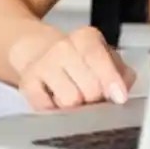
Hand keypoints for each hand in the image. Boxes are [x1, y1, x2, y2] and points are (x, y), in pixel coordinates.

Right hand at [12, 26, 135, 110]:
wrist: (40, 53)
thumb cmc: (78, 61)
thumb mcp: (105, 58)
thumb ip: (121, 73)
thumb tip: (122, 89)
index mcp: (85, 38)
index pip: (97, 57)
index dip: (110, 79)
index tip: (118, 97)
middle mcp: (62, 48)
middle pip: (89, 87)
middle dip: (95, 98)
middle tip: (92, 95)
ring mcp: (42, 65)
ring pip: (70, 101)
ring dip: (76, 106)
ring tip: (74, 96)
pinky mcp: (27, 83)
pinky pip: (48, 108)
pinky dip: (56, 110)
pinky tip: (56, 99)